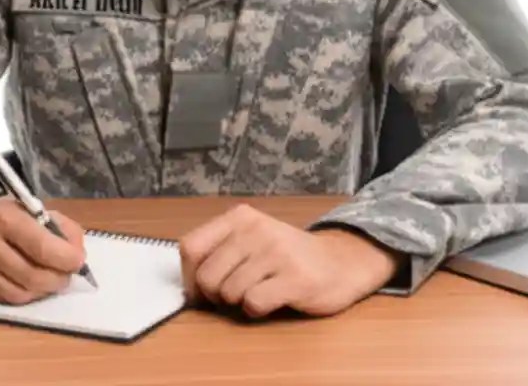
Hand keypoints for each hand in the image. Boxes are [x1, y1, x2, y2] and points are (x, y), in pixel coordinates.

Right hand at [0, 193, 86, 304]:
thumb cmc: (1, 215)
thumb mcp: (30, 208)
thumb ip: (60, 227)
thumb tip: (78, 256)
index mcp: (3, 216)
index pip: (41, 246)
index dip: (66, 259)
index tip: (78, 261)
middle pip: (33, 276)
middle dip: (58, 279)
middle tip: (66, 275)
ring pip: (20, 293)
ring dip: (42, 290)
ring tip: (48, 279)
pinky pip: (5, 299)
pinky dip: (23, 294)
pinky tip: (26, 282)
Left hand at [178, 204, 400, 318]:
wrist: (340, 262)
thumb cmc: (286, 257)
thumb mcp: (250, 239)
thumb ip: (218, 252)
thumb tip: (188, 286)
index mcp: (240, 217)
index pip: (190, 247)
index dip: (190, 276)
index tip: (202, 289)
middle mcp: (256, 229)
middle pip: (207, 276)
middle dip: (215, 295)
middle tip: (235, 294)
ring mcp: (277, 252)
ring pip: (229, 293)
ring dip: (239, 303)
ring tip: (259, 292)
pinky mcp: (295, 278)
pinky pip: (253, 304)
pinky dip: (257, 311)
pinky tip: (272, 300)